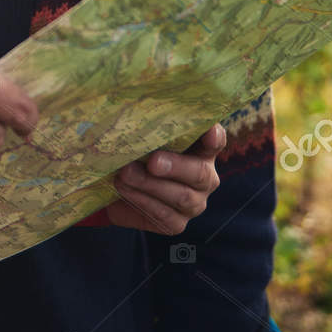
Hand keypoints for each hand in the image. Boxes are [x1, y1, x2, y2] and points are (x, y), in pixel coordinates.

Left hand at [104, 124, 223, 233]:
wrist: (115, 185)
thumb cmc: (135, 152)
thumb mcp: (142, 137)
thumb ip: (148, 127)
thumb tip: (133, 108)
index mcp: (202, 149)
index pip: (216, 141)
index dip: (214, 137)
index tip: (210, 132)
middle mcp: (205, 177)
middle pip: (200, 174)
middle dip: (175, 167)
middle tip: (152, 162)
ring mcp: (194, 203)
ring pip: (182, 197)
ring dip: (150, 184)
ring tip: (125, 174)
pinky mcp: (176, 223)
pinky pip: (164, 215)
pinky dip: (142, 201)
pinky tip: (124, 189)